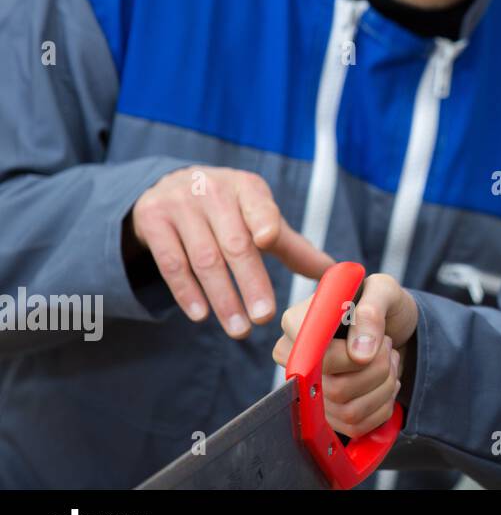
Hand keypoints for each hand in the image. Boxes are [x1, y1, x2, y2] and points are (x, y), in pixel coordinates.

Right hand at [129, 166, 333, 336]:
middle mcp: (212, 191)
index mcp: (246, 187)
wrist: (169, 185)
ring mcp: (179, 204)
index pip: (258, 204)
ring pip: (203, 258)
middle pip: (234, 242)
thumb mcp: (258, 216)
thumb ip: (291, 245)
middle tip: (265, 316)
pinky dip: (186, 292)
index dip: (263, 219)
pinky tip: (201, 315)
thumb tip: (334, 273)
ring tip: (239, 329)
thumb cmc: (228, 208)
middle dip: (251, 281)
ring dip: (222, 297)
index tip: (268, 240)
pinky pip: (171, 263)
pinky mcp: (152, 221)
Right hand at [272, 273, 417, 436]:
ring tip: (387, 360)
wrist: (394, 327)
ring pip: (348, 410)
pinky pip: (357, 426)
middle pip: (334, 388)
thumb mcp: (384, 291)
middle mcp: (296, 358)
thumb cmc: (382, 304)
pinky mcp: (326, 413)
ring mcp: (309, 389)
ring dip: (384, 386)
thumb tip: (359, 354)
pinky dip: (383, 405)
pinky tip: (384, 382)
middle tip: (387, 345)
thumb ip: (371, 312)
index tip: (372, 344)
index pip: (307, 354)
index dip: (343, 356)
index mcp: (298, 322)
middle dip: (378, 368)